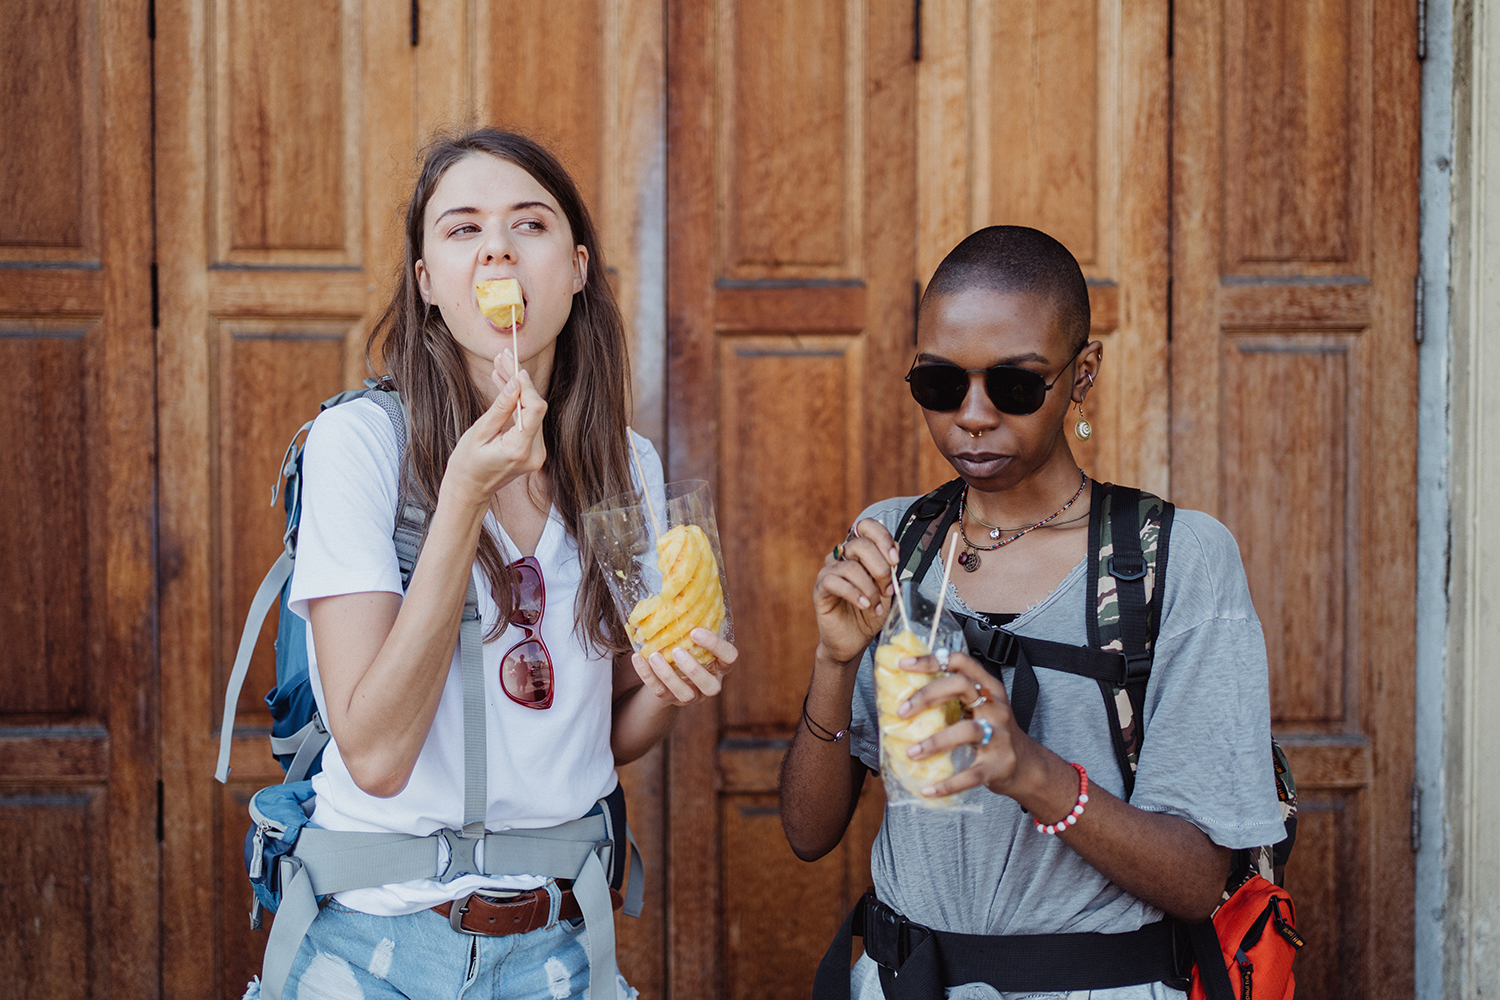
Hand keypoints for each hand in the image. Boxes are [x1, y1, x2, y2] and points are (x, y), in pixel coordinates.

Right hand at [441, 349, 547, 507]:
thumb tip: (516, 383)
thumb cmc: (467, 463)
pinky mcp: (533, 450)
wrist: (470, 489)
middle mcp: (534, 453)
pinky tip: (505, 383)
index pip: (535, 410)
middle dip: (519, 382)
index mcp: (519, 450)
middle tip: (504, 357)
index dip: (527, 386)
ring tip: (501, 365)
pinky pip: (528, 421)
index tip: (514, 369)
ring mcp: (536, 453)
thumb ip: (500, 409)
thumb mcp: (479, 433)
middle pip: (534, 408)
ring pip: (532, 412)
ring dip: (517, 389)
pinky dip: (517, 403)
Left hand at [631, 628, 738, 705]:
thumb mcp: (692, 633)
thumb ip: (693, 618)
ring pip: (685, 695)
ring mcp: (691, 695)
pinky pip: (660, 693)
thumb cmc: (685, 644)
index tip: (696, 631)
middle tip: (677, 650)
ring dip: (668, 675)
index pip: (730, 657)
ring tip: (654, 655)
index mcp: (720, 664)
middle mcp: (710, 682)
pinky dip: (647, 676)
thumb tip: (678, 574)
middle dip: (693, 669)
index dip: (716, 646)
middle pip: (711, 686)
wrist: (670, 672)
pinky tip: (637, 658)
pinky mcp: (670, 700)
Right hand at [813, 518, 898, 665]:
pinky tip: (864, 605)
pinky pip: (835, 582)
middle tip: (888, 590)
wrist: (854, 640)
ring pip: (851, 567)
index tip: (895, 559)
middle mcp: (842, 556)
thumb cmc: (870, 611)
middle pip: (860, 545)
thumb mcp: (886, 588)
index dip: (882, 537)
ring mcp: (829, 571)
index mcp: (859, 552)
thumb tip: (893, 554)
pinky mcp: (820, 588)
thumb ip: (890, 569)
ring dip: (869, 588)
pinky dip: (855, 594)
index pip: (865, 526)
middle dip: (881, 568)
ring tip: (876, 606)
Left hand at [893, 649, 1035, 798]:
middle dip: (927, 695)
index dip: (932, 660)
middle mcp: (995, 707)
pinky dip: (948, 784)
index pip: (961, 662)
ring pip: (967, 730)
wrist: (1026, 766)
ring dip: (934, 742)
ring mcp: (999, 736)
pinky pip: (971, 775)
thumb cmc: (995, 733)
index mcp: (988, 688)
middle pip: (962, 687)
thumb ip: (953, 698)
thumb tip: (902, 695)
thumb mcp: (980, 707)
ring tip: (912, 753)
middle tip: (902, 711)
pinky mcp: (998, 765)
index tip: (904, 664)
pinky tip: (929, 788)